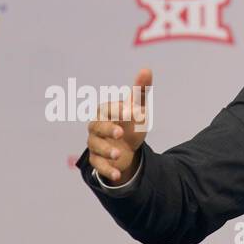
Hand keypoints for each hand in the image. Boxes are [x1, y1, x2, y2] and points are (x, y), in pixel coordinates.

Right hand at [86, 68, 151, 182]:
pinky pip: (99, 166)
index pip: (107, 109)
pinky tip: (118, 174)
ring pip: (96, 147)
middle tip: (120, 133)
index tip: (130, 111)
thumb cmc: (130, 122)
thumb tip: (147, 69)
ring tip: (120, 155)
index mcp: (106, 112)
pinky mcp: (98, 160)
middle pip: (96, 127)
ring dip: (107, 151)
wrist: (127, 146)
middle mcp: (97, 127)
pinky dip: (108, 170)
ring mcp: (96, 144)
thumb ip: (140, 91)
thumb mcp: (138, 108)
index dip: (117, 110)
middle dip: (107, 130)